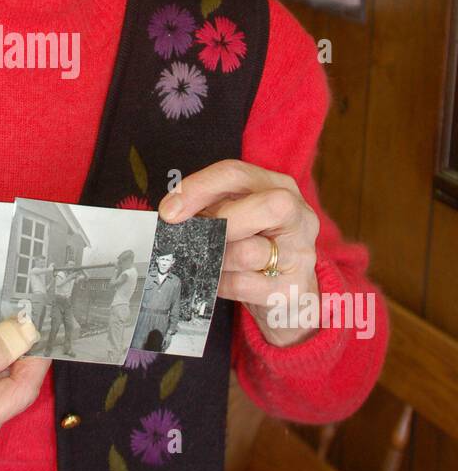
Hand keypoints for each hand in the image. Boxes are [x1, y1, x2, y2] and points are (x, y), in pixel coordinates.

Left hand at [158, 160, 319, 347]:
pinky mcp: (293, 289)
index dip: (198, 188)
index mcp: (280, 187)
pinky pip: (242, 284)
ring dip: (216, 258)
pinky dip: (220, 283)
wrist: (287, 296)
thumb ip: (212, 206)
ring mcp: (301, 253)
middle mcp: (299, 216)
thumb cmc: (256, 247)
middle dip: (221, 222)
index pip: (237, 174)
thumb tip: (173, 212)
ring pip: (247, 251)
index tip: (169, 210)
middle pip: (265, 206)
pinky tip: (219, 280)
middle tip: (196, 237)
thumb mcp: (237, 216)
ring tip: (211, 261)